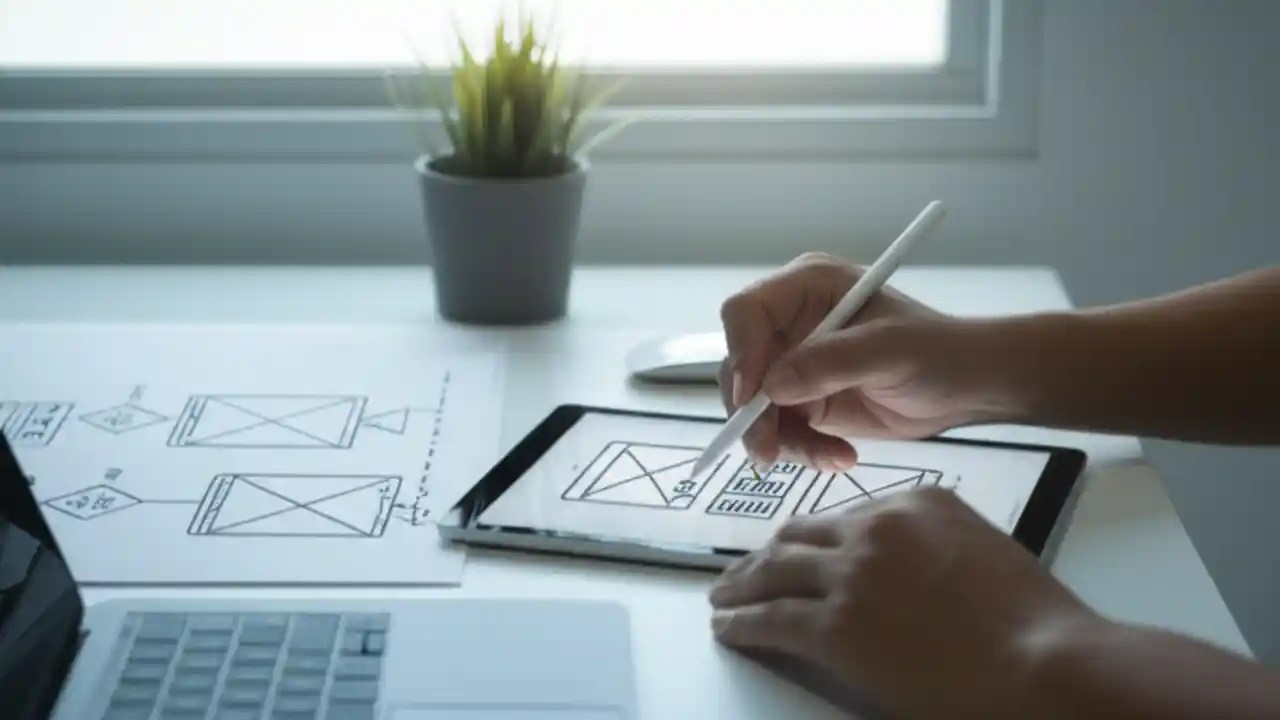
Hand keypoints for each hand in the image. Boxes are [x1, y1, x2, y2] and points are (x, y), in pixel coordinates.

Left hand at [708, 488, 1099, 718]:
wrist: (1041, 660)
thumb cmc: (1031, 619)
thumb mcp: (983, 547)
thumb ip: (934, 540)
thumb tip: (904, 559)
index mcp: (912, 503)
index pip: (842, 517)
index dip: (810, 538)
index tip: (794, 550)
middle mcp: (872, 530)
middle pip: (797, 537)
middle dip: (766, 555)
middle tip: (744, 569)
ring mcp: (848, 576)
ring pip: (774, 572)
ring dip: (741, 584)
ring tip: (722, 595)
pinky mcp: (833, 626)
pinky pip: (771, 619)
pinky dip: (741, 622)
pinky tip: (727, 626)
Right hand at [718, 253, 1004, 469]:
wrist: (967, 388)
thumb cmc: (939, 352)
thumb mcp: (891, 350)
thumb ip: (832, 361)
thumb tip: (771, 386)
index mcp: (805, 288)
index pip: (745, 312)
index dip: (740, 353)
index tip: (751, 398)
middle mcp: (789, 323)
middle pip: (739, 365)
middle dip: (752, 412)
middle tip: (769, 451)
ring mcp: (793, 364)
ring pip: (753, 408)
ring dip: (780, 440)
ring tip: (830, 459)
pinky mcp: (802, 402)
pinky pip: (780, 431)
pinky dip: (803, 450)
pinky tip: (842, 457)